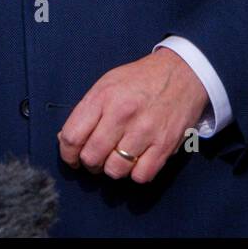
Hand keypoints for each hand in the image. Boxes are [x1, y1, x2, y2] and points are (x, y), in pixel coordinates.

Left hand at [57, 48, 208, 183]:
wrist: (182, 72)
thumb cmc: (140, 79)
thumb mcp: (107, 84)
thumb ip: (86, 111)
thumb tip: (65, 140)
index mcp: (103, 97)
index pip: (72, 136)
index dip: (67, 153)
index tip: (73, 157)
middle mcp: (122, 114)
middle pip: (91, 157)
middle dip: (90, 163)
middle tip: (97, 157)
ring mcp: (145, 131)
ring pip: (115, 170)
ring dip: (112, 169)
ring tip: (118, 158)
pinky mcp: (165, 145)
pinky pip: (141, 176)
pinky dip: (136, 174)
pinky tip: (138, 160)